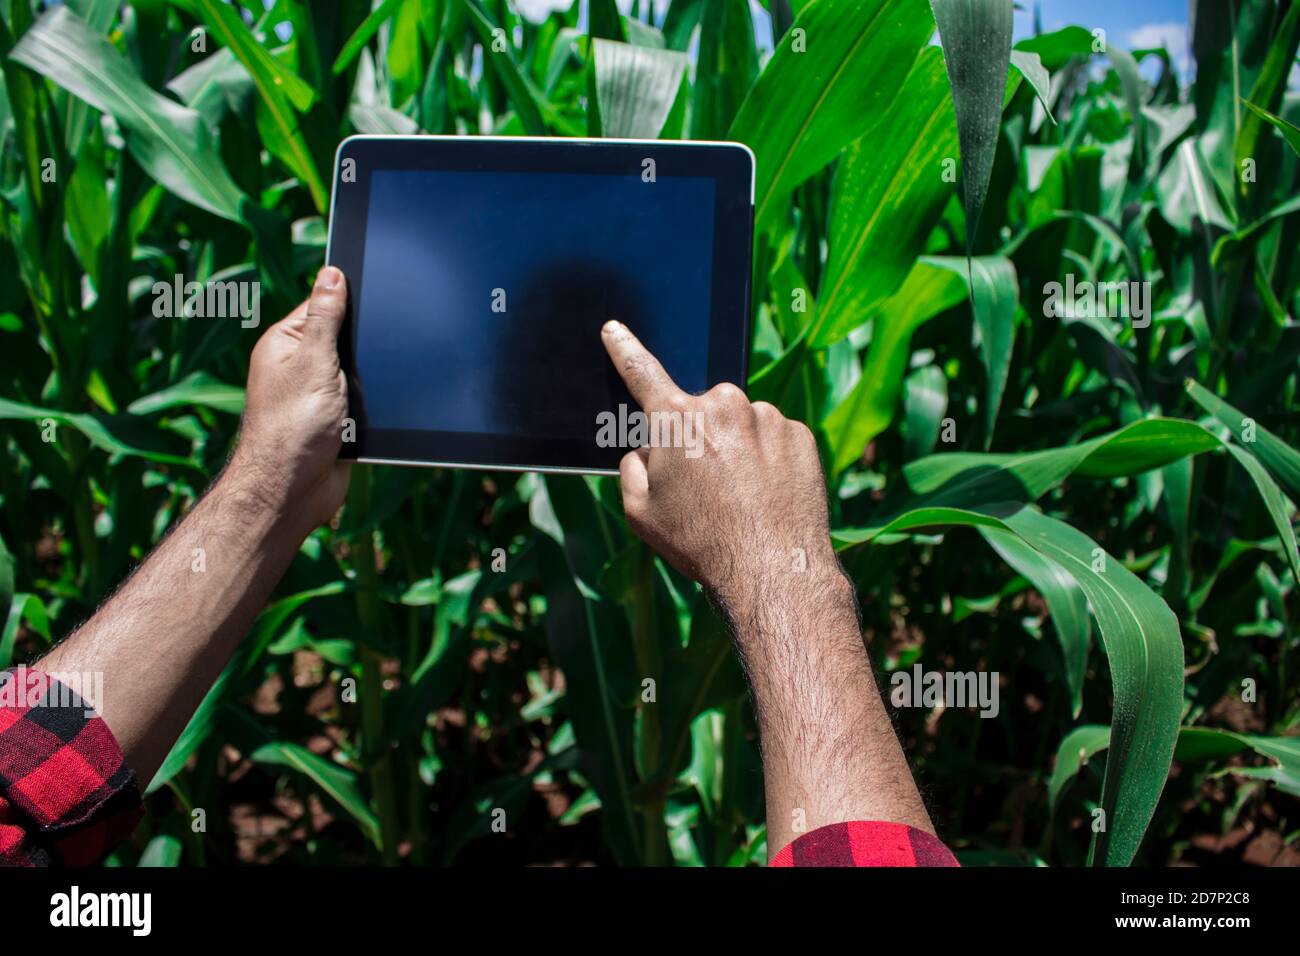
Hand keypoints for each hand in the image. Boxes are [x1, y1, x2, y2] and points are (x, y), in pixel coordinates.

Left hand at [230, 266, 351, 530]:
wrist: (290, 492)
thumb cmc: (291, 428)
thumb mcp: (313, 360)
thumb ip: (325, 317)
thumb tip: (332, 273)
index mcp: (284, 343)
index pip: (322, 304)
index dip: (349, 300)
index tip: (380, 294)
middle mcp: (297, 366)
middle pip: (344, 338)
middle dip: (364, 346)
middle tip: (372, 356)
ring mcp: (315, 395)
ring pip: (357, 372)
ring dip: (369, 381)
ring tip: (362, 394)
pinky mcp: (334, 421)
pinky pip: (362, 402)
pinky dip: (371, 406)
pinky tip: (372, 411)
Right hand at [600, 320, 847, 621]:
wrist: (771, 570)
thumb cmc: (701, 543)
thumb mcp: (640, 513)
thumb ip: (632, 470)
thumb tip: (645, 452)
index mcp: (676, 420)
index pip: (641, 372)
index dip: (624, 349)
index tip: (614, 328)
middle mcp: (723, 405)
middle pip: (700, 413)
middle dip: (697, 440)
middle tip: (705, 488)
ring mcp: (766, 416)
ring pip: (740, 426)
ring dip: (736, 451)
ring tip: (741, 500)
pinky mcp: (800, 434)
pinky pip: (773, 438)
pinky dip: (768, 461)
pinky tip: (767, 496)